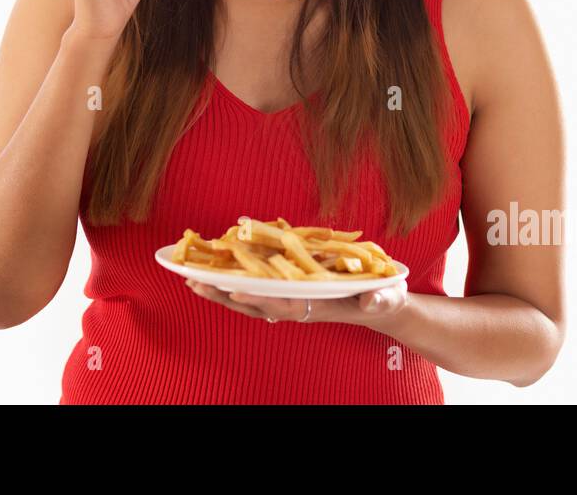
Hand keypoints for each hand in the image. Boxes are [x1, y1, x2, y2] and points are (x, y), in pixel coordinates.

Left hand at [184, 277, 409, 325]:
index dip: (260, 299)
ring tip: (191, 278)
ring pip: (249, 298)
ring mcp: (289, 298)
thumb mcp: (385, 296)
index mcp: (316, 306)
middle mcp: (297, 304)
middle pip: (255, 304)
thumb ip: (379, 299)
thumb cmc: (382, 297)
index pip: (283, 305)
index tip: (236, 292)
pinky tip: (215, 270)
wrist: (378, 301)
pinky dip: (233, 280)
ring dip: (220, 290)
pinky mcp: (287, 289)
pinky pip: (255, 287)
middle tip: (194, 283)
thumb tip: (372, 301)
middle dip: (225, 295)